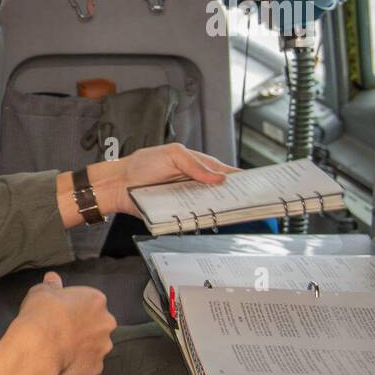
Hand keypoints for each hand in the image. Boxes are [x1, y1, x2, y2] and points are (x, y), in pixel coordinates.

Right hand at [0, 272, 116, 374]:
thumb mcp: (41, 292)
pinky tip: (63, 361)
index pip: (90, 302)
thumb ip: (51, 285)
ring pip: (95, 346)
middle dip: (84, 328)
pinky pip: (88, 365)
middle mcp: (106, 323)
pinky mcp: (96, 367)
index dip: (74, 308)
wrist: (39, 345)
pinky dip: (78, 364)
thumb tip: (52, 279)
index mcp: (96, 300)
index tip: (62, 313)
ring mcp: (103, 347)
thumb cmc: (41, 315)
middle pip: (97, 324)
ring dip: (83, 347)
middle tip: (62, 331)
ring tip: (61, 348)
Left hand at [57, 144, 237, 225]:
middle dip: (235, 197)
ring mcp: (185, 200)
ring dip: (220, 209)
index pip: (223, 172)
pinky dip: (202, 219)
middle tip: (251, 201)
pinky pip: (192, 218)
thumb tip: (218, 177)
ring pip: (208, 207)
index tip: (256, 183)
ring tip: (236, 211)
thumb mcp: (172, 155)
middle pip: (219, 192)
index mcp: (196, 166)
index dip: (239, 178)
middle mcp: (193, 184)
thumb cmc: (142, 165)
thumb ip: (195, 164)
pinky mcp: (175, 214)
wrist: (118, 183)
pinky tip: (211, 219)